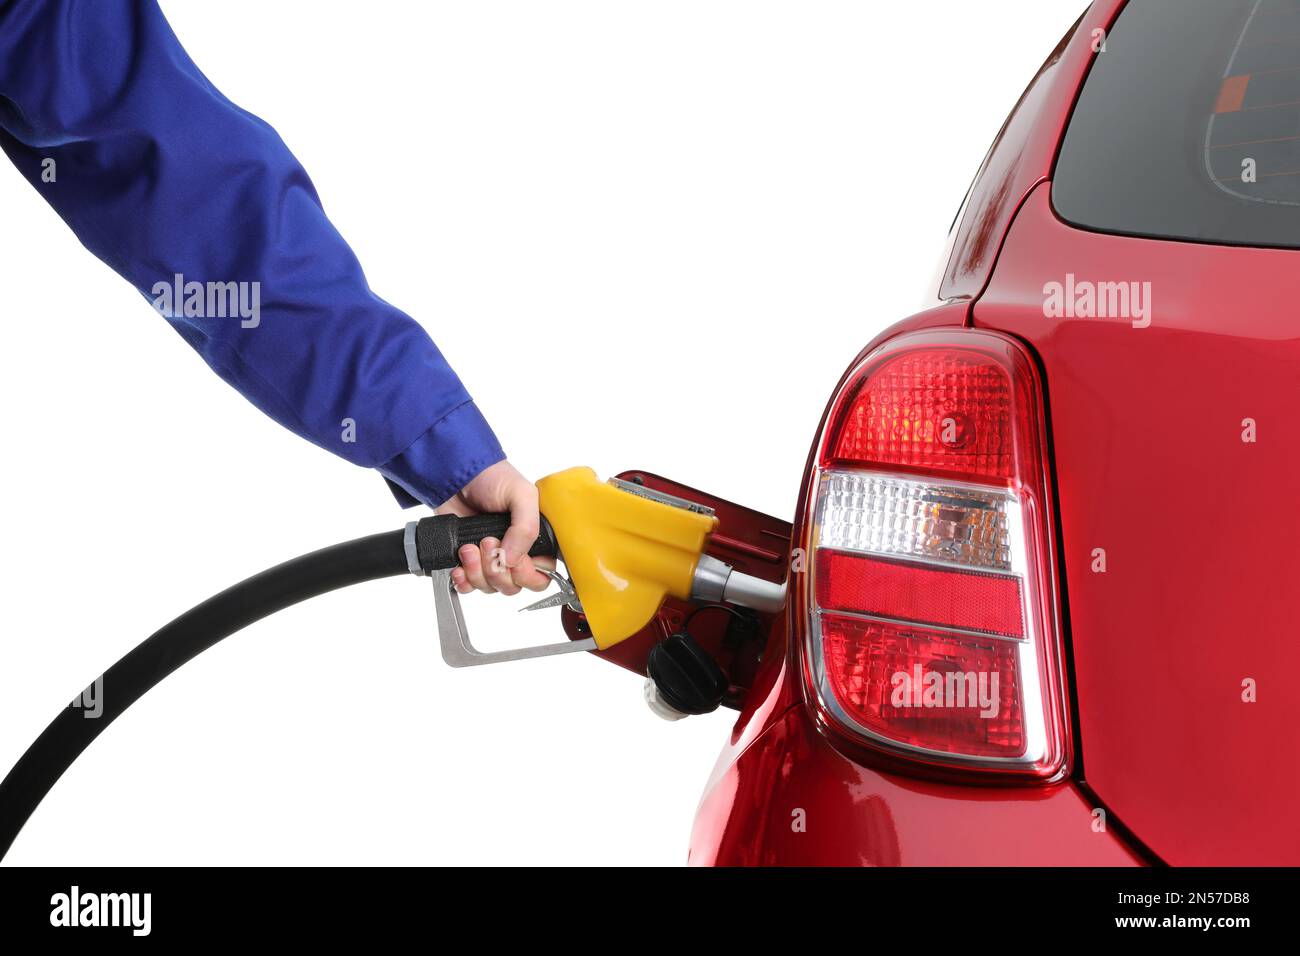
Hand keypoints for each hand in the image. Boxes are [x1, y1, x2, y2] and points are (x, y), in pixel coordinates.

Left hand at [437, 460, 551, 595]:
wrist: (458, 474)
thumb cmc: (493, 478)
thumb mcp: (521, 495)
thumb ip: (526, 528)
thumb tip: (511, 560)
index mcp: (535, 542)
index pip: (540, 576)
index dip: (526, 574)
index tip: (512, 558)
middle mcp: (515, 554)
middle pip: (513, 586)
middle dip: (497, 571)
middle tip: (486, 542)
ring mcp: (490, 560)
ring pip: (490, 587)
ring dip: (477, 571)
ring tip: (468, 547)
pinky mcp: (468, 562)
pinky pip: (468, 587)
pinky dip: (463, 580)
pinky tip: (459, 566)